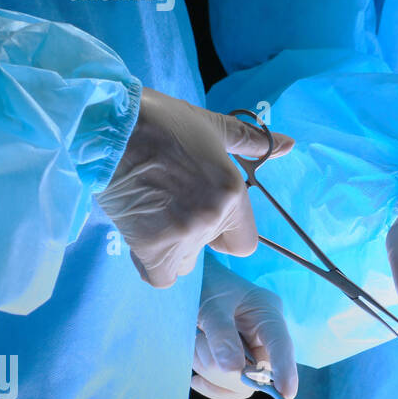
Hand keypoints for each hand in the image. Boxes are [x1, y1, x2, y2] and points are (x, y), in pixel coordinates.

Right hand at [96, 88, 293, 286]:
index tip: (206, 210)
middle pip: (212, 251)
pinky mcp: (148, 245)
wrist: (108, 126)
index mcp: (232, 193)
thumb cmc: (161, 122)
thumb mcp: (212, 127)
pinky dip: (155, 264)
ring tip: (155, 215)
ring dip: (175, 248)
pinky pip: (160, 277)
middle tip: (174, 204)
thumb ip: (250, 142)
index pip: (244, 243)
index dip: (227, 231)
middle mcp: (211, 219)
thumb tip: (289, 145)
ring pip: (185, 264)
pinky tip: (145, 236)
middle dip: (198, 235)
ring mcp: (180, 234)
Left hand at [192, 256, 297, 398]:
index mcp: (267, 314)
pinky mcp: (236, 362)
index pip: (281, 345)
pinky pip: (230, 386)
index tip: (287, 393)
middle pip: (258, 372)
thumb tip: (233, 370)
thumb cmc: (205, 284)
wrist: (191, 282)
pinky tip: (196, 379)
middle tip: (199, 344)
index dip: (285, 370)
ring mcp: (250, 351)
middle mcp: (264, 335)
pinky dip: (211, 384)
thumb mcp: (210, 305)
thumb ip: (221, 335)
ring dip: (210, 369)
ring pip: (239, 381)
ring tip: (195, 342)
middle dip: (225, 369)